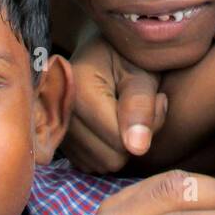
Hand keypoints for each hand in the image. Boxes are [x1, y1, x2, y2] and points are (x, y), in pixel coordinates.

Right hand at [62, 32, 167, 172]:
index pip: (119, 141)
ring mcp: (57, 131)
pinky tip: (113, 126)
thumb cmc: (126, 56)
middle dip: (135, 140)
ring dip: (123, 146)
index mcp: (78, 91)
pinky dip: (108, 150)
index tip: (157, 98)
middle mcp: (59, 114)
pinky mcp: (62, 143)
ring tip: (129, 114)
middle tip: (146, 108)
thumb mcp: (141, 72)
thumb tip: (137, 148)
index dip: (148, 126)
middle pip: (111, 158)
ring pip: (103, 164)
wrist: (101, 49)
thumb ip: (140, 106)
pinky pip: (93, 164)